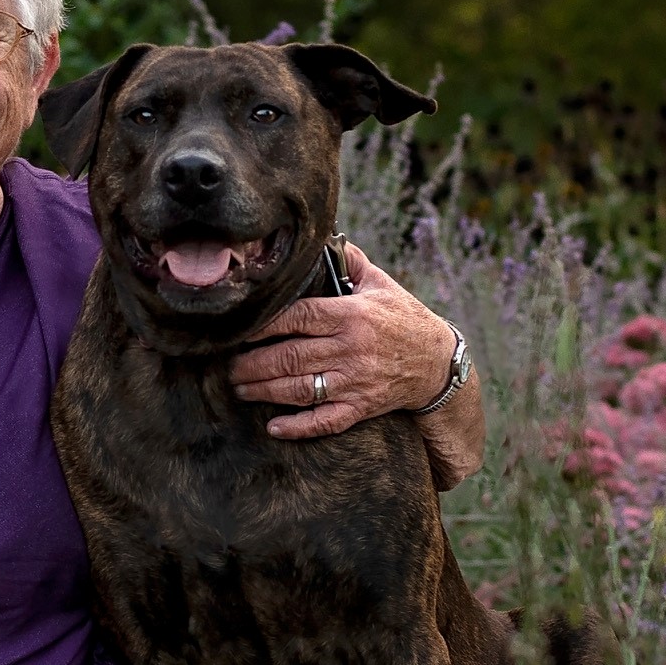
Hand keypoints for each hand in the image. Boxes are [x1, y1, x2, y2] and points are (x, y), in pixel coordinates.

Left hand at [229, 242, 458, 439]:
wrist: (438, 362)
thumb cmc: (403, 318)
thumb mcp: (381, 284)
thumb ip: (350, 261)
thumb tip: (322, 236)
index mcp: (350, 315)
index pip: (298, 317)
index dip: (264, 325)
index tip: (239, 329)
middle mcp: (351, 348)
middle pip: (291, 356)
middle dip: (253, 363)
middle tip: (227, 367)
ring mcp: (355, 381)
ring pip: (301, 389)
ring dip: (264, 391)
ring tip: (239, 389)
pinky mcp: (361, 407)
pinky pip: (326, 420)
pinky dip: (299, 427)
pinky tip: (274, 428)